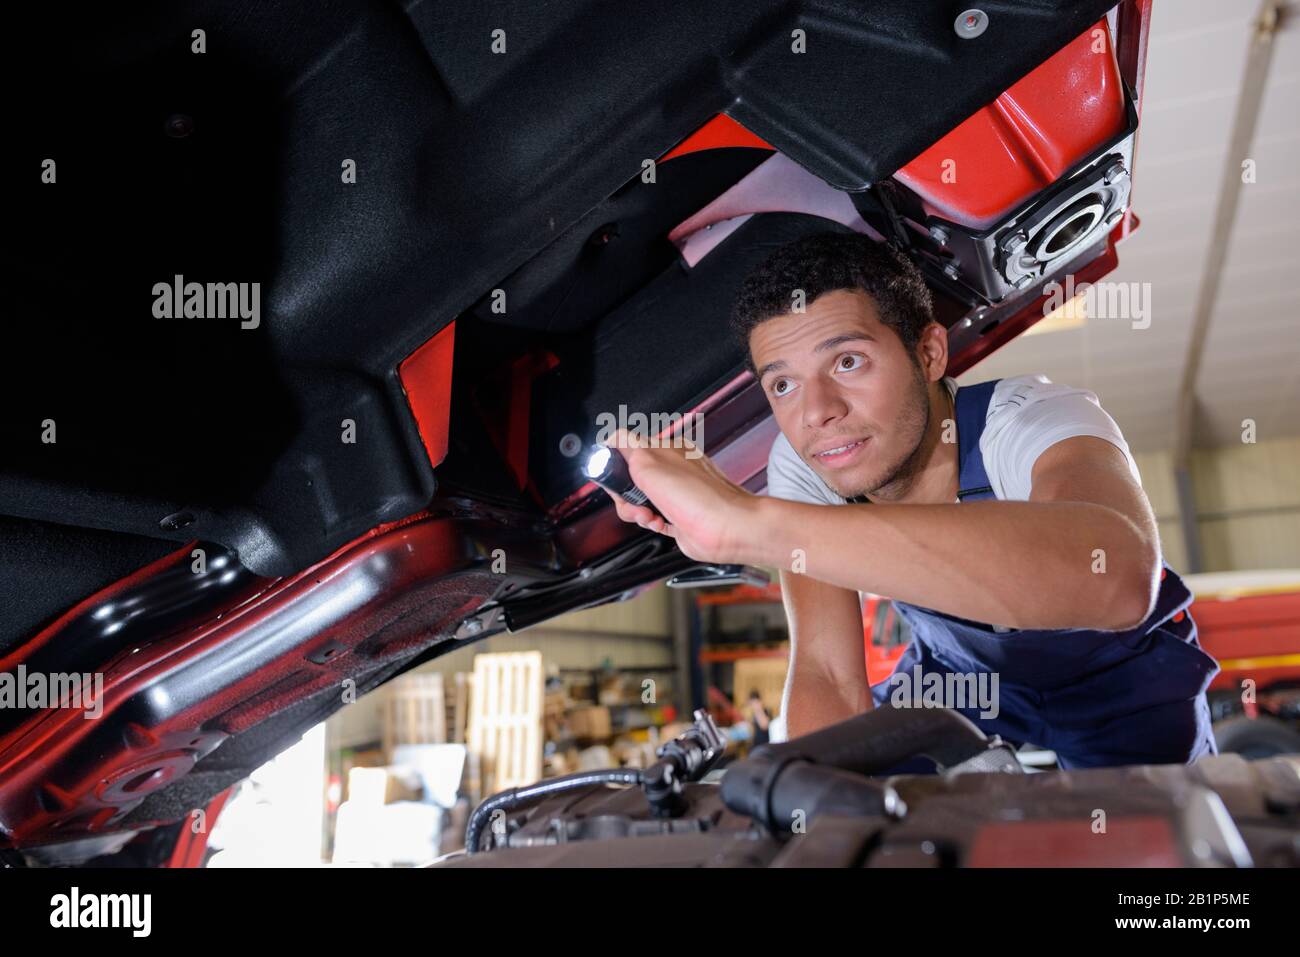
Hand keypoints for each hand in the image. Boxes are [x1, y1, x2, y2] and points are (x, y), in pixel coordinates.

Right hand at [602, 428, 759, 564]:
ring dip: (636, 511)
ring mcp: (676, 495)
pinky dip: (650, 522)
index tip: (615, 477)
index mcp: (666, 450)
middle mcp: (672, 470)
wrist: (727, 528)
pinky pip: (653, 518)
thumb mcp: (649, 461)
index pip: (629, 447)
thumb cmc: (700, 497)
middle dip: (625, 494)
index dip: (617, 463)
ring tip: (648, 514)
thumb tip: (611, 437)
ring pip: (639, 501)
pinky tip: (659, 523)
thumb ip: (627, 446)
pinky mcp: (679, 518)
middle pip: (630, 479)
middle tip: (633, 499)